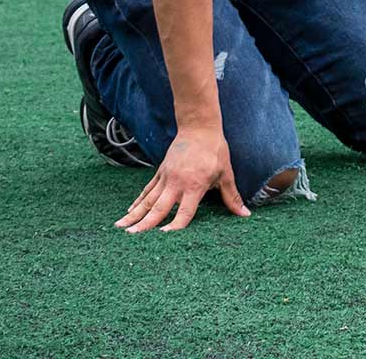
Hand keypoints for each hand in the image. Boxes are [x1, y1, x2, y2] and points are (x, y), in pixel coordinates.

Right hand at [117, 125, 247, 232]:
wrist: (199, 127)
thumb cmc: (215, 151)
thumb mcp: (226, 173)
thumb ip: (231, 196)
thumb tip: (245, 214)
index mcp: (195, 185)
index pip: (185, 212)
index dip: (175, 226)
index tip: (163, 237)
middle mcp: (177, 183)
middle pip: (159, 208)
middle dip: (145, 223)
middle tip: (131, 236)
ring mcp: (166, 177)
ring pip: (148, 199)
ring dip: (134, 214)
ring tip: (120, 227)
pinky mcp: (161, 171)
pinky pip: (148, 189)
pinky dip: (138, 200)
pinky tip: (129, 211)